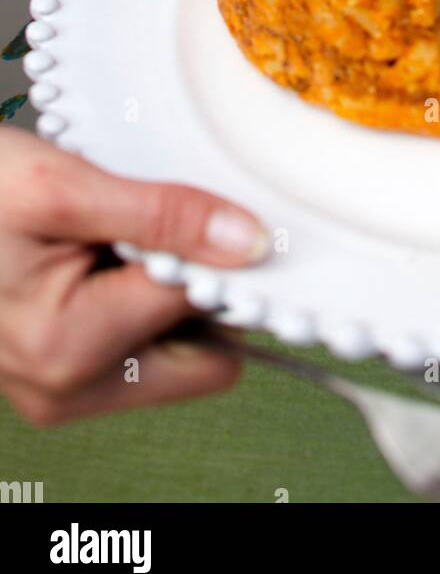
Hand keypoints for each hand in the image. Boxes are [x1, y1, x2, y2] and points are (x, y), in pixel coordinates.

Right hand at [0, 127, 268, 424]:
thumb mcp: (64, 185)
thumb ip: (163, 217)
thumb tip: (247, 243)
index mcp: (68, 348)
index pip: (210, 314)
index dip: (224, 257)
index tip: (220, 213)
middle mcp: (65, 387)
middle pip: (202, 357)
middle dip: (199, 292)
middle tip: (155, 230)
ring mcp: (59, 387)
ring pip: (173, 354)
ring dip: (165, 293)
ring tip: (113, 238)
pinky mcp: (57, 373)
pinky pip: (135, 347)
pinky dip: (136, 298)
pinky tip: (102, 254)